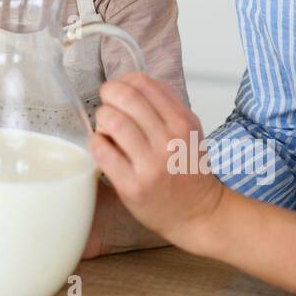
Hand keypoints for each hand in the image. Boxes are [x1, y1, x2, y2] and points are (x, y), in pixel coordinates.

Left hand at [89, 72, 225, 251]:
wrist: (199, 214)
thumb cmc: (188, 170)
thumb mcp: (189, 130)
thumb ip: (165, 105)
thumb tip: (131, 81)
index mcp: (183, 123)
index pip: (145, 84)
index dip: (125, 81)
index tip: (120, 90)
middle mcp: (169, 141)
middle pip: (126, 98)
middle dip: (108, 95)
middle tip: (107, 104)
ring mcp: (151, 164)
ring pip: (112, 121)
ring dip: (102, 119)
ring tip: (105, 128)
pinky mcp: (132, 186)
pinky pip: (102, 151)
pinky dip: (96, 142)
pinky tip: (102, 146)